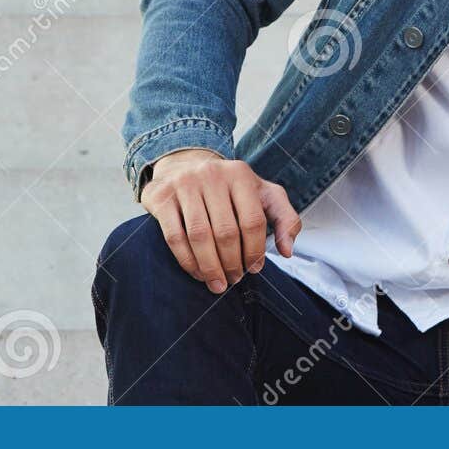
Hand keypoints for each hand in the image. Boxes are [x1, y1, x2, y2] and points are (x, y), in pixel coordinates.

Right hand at [140, 148, 301, 291]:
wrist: (184, 164)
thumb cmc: (229, 188)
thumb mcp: (263, 194)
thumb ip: (285, 218)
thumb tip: (287, 251)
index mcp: (240, 174)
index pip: (253, 221)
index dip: (255, 250)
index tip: (255, 268)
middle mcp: (212, 175)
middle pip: (226, 232)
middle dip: (233, 263)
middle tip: (234, 279)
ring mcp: (184, 184)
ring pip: (200, 237)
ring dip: (210, 267)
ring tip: (217, 283)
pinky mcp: (161, 198)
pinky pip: (175, 237)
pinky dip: (187, 261)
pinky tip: (197, 273)